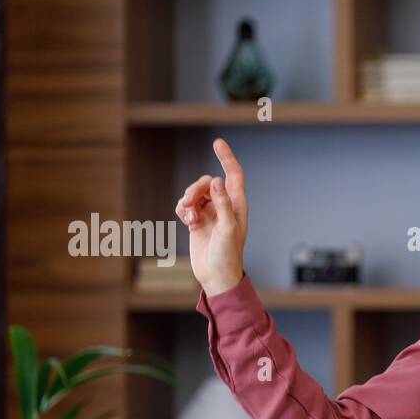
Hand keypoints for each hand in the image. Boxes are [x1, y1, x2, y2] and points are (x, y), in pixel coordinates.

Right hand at [175, 137, 247, 295]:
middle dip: (195, 189)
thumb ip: (223, 204)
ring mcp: (210, 214)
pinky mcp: (197, 222)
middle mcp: (224, 207)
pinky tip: (185, 221)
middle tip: (189, 203)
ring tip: (188, 217)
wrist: (216, 276)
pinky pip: (185, 206)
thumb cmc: (228, 255)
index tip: (217, 142)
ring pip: (194, 194)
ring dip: (187, 201)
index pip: (233, 175)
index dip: (226, 158)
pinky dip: (182, 210)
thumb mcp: (227, 229)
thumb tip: (216, 181)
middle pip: (207, 183)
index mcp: (237, 205)